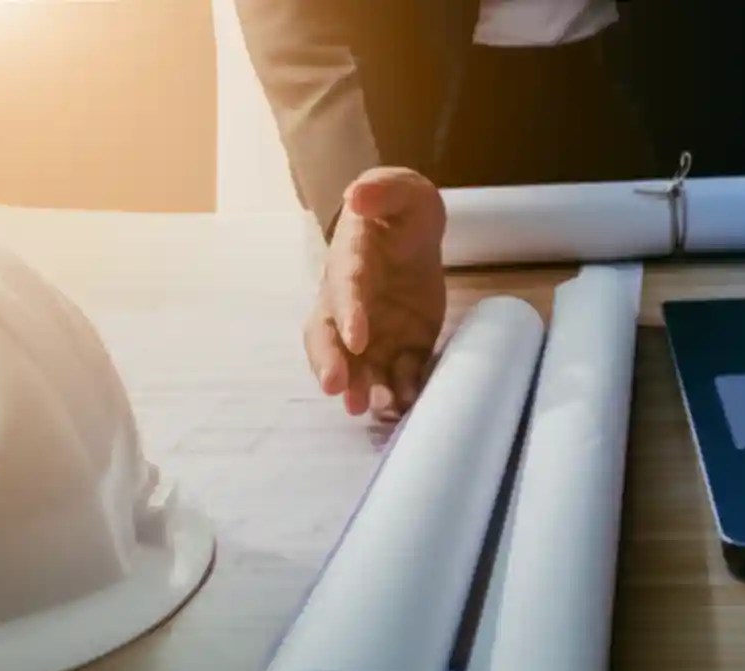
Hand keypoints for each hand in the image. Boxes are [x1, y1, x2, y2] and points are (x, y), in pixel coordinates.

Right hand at [305, 168, 446, 419]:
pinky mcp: (401, 346)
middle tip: (339, 391)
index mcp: (350, 264)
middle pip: (330, 339)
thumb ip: (382, 189)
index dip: (349, 314)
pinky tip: (407, 405)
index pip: (344, 290)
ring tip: (373, 408)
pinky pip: (397, 373)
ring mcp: (375, 330)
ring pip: (358, 365)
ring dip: (363, 388)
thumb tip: (358, 196)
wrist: (414, 231)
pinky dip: (400, 391)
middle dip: (332, 364)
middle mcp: (352, 305)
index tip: (357, 339)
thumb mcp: (401, 189)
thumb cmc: (400, 208)